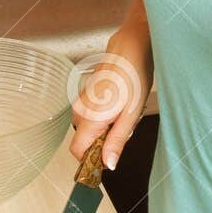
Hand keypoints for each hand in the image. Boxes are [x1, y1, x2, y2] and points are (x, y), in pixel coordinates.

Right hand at [70, 22, 153, 171]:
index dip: (92, 159)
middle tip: (125, 127)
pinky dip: (105, 116)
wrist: (131, 48)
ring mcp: (81, 100)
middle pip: (85, 140)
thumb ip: (117, 141)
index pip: (77, 151)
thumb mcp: (131, 115)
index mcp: (90, 117)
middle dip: (104, 141)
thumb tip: (107, 164)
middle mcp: (80, 109)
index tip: (109, 157)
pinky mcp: (86, 94)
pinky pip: (91, 115)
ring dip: (106, 128)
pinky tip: (121, 103)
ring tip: (125, 112)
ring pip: (89, 128)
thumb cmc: (134, 76)